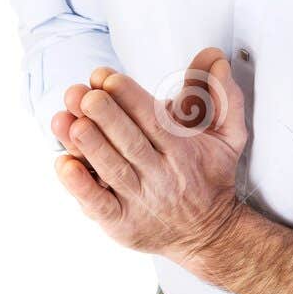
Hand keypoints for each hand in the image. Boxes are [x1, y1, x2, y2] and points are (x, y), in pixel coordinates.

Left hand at [50, 48, 247, 271]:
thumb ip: (224, 95)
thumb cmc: (212, 177)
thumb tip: (215, 58)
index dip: (129, 97)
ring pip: (111, 170)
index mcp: (184, 152)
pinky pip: (98, 205)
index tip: (106, 77)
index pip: (155, 122)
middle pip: (130, 143)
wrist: (209, 234)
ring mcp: (140, 202)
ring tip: (66, 119)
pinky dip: (79, 186)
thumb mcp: (229, 136)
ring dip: (87, 144)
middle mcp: (162, 177)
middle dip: (104, 116)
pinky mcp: (121, 224)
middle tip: (83, 94)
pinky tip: (63, 164)